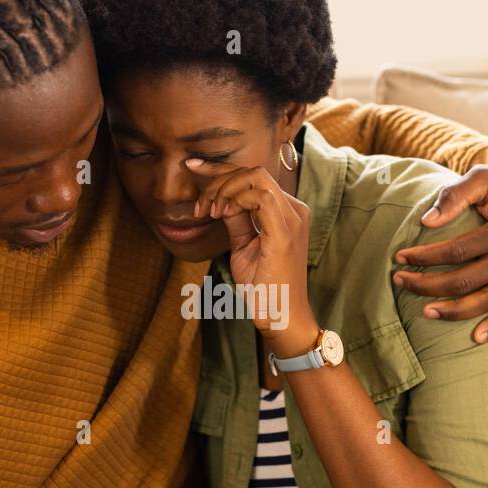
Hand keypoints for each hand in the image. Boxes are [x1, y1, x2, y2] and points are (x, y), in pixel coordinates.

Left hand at [184, 158, 318, 347]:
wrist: (281, 319)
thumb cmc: (265, 290)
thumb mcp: (243, 247)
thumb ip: (236, 221)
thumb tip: (219, 201)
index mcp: (287, 212)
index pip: (254, 177)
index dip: (221, 169)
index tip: (193, 168)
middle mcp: (294, 211)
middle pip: (253, 171)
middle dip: (218, 177)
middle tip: (198, 203)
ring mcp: (292, 220)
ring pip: (256, 177)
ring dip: (223, 189)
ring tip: (208, 211)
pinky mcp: (284, 233)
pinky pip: (259, 196)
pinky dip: (234, 199)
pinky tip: (219, 214)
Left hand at [392, 163, 487, 343]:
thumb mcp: (485, 177)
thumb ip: (455, 195)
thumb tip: (426, 221)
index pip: (456, 252)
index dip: (425, 257)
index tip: (400, 257)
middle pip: (465, 281)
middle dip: (428, 285)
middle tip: (400, 282)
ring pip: (485, 301)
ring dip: (453, 311)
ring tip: (424, 312)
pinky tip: (475, 338)